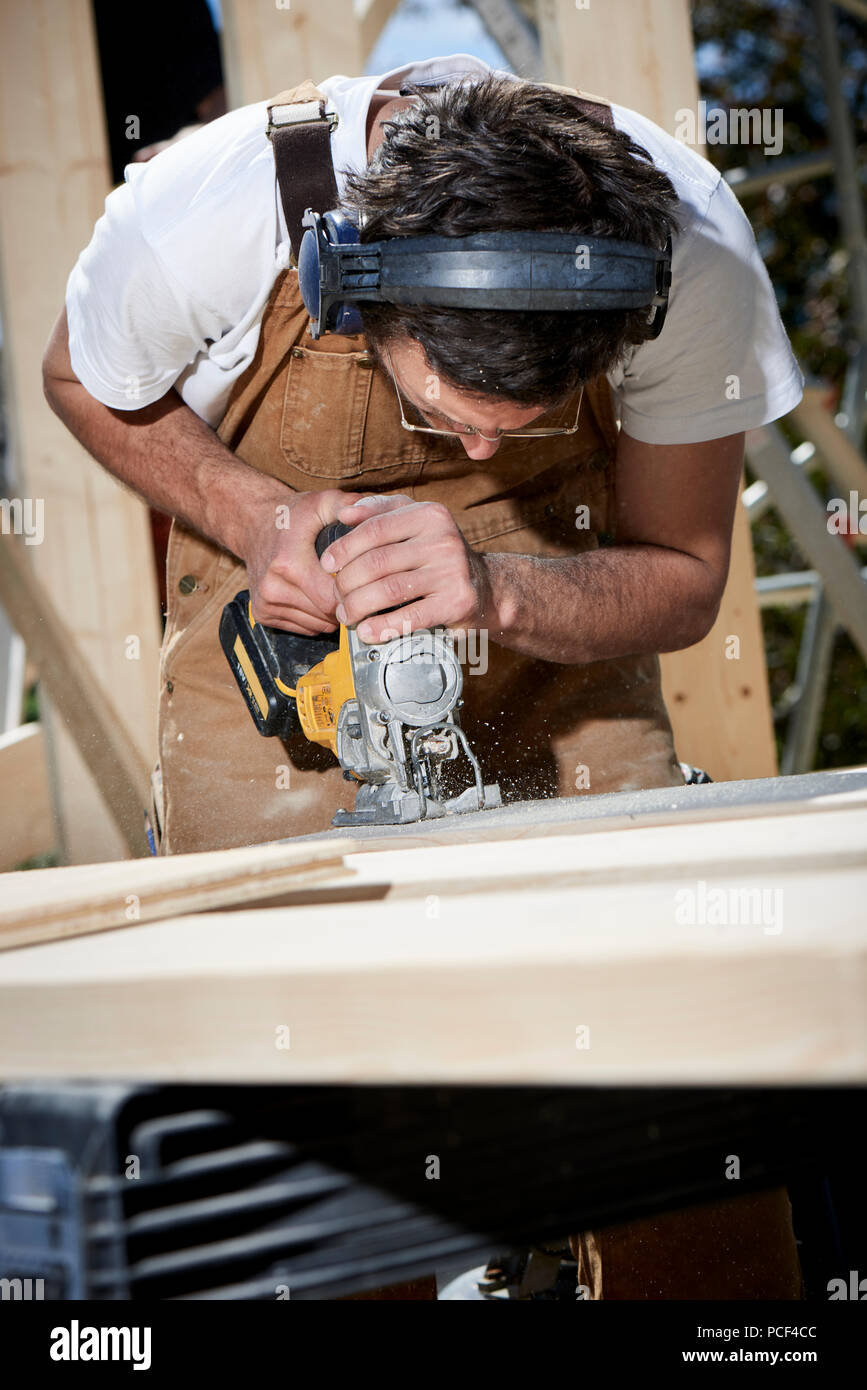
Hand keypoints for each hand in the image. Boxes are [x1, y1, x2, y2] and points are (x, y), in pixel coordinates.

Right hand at [240, 486, 363, 634]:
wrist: (251, 524)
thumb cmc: (290, 516)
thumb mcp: (320, 502)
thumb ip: (348, 506)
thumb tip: (372, 514)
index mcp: (289, 564)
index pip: (332, 600)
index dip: (352, 593)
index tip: (361, 581)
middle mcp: (273, 587)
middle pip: (326, 615)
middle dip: (345, 605)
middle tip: (354, 587)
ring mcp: (266, 603)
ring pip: (317, 625)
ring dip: (331, 613)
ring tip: (333, 590)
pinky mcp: (262, 614)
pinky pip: (303, 628)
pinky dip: (315, 617)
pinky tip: (316, 596)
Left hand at [319, 494, 492, 641]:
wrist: (486, 587)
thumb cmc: (439, 555)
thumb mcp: (415, 522)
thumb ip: (380, 511)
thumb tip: (345, 514)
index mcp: (429, 514)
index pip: (374, 529)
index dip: (344, 548)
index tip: (328, 565)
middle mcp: (443, 539)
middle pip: (376, 562)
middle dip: (347, 583)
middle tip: (338, 596)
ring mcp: (452, 571)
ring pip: (388, 590)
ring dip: (358, 606)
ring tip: (347, 614)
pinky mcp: (457, 602)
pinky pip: (409, 617)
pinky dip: (382, 626)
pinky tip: (367, 631)